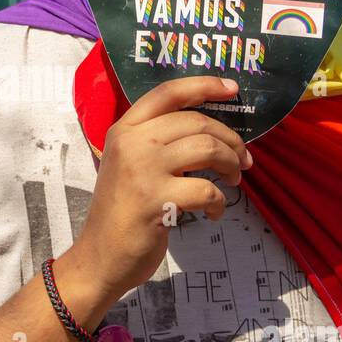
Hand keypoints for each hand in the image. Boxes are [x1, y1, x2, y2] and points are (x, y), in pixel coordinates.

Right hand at [65, 75, 252, 303]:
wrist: (100, 256)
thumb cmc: (121, 211)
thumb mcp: (129, 164)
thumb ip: (157, 143)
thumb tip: (210, 131)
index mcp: (124, 129)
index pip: (167, 93)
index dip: (204, 85)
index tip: (232, 89)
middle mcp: (132, 143)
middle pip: (197, 122)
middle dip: (230, 140)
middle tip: (242, 160)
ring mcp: (142, 171)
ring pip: (207, 149)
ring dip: (231, 165)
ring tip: (233, 181)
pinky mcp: (156, 201)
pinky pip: (207, 191)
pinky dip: (220, 203)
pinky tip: (214, 213)